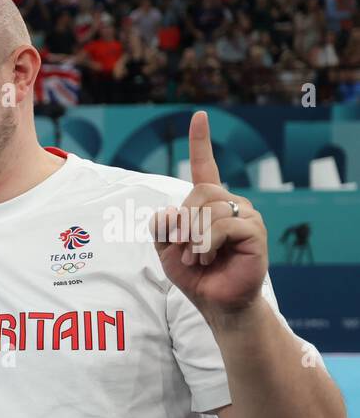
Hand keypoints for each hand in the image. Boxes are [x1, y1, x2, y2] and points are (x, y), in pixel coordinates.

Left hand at [152, 110, 266, 315]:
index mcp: (209, 204)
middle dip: (183, 224)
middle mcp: (231, 203)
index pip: (205, 167)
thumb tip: (172, 210)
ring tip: (198, 258)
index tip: (199, 116)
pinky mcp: (255, 231)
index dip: (201, 142)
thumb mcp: (167, 247)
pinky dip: (206, 243)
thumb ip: (163, 224)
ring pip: (208, 209)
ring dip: (193, 239)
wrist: (215, 301)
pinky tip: (207, 257)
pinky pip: (223, 225)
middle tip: (184, 249)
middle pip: (199, 192)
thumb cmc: (194, 274)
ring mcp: (246, 215)